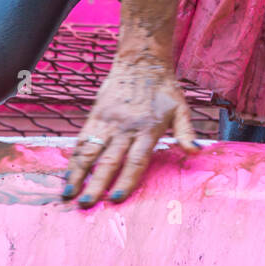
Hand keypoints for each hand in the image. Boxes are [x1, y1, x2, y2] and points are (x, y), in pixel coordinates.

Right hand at [62, 57, 200, 206]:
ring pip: (90, 150)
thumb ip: (186, 132)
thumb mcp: (181, 108)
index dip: (126, 180)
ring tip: (68, 193)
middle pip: (109, 160)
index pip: (136, 160)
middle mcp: (125, 127)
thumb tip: (196, 152)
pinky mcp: (96, 115)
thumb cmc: (163, 88)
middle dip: (97, 184)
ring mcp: (108, 121)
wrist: (141, 61)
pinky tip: (68, 173)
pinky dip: (74, 157)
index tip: (116, 198)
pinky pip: (82, 139)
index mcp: (148, 128)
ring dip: (78, 173)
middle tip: (87, 204)